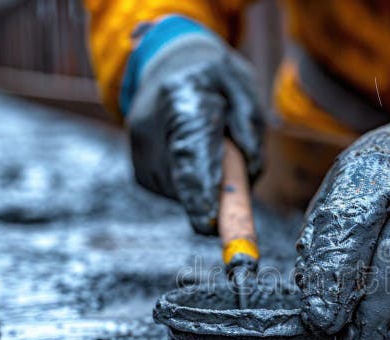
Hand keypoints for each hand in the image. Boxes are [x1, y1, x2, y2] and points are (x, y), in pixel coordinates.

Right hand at [127, 33, 263, 234]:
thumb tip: (246, 178)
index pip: (190, 154)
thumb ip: (251, 132)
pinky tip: (193, 155)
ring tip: (208, 145)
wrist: (169, 63)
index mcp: (181, 97)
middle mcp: (149, 127)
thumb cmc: (215, 78)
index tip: (208, 225)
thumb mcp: (244, 90)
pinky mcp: (140, 172)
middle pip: (185, 183)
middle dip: (217, 192)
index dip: (200, 192)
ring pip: (183, 194)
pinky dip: (194, 185)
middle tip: (232, 161)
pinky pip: (177, 194)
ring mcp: (139, 152)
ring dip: (207, 184)